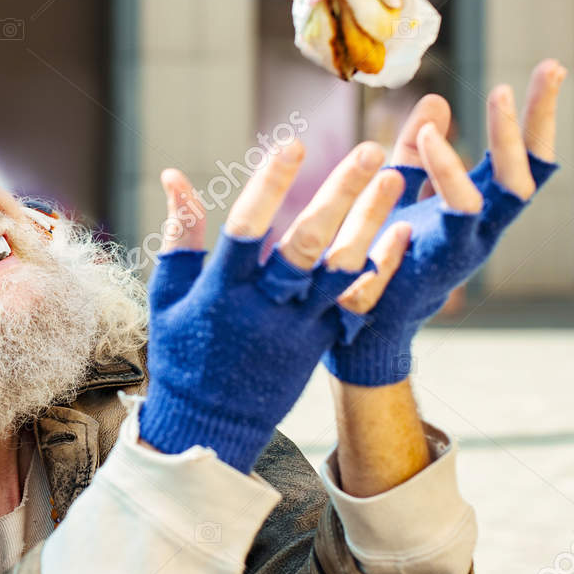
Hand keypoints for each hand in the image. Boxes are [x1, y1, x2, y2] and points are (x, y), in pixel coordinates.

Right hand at [139, 135, 409, 472]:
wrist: (210, 429)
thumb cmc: (183, 355)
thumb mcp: (168, 297)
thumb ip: (179, 236)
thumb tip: (175, 176)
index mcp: (220, 292)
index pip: (245, 230)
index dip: (268, 186)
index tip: (291, 144)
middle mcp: (263, 309)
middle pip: (305, 247)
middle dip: (339, 195)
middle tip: (369, 151)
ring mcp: (298, 328)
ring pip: (341, 270)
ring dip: (371, 222)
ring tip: (397, 178)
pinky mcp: (322, 343)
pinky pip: (358, 302)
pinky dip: (381, 268)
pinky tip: (404, 234)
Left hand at [324, 60, 565, 386]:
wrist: (361, 321)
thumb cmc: (382, 253)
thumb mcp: (402, 188)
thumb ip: (420, 147)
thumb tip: (437, 99)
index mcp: (481, 208)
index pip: (523, 157)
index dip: (538, 116)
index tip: (551, 68)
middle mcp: (487, 227)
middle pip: (530, 169)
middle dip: (539, 121)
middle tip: (545, 72)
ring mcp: (472, 245)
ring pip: (509, 191)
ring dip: (507, 141)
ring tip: (499, 93)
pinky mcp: (442, 259)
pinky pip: (457, 213)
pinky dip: (446, 174)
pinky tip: (425, 141)